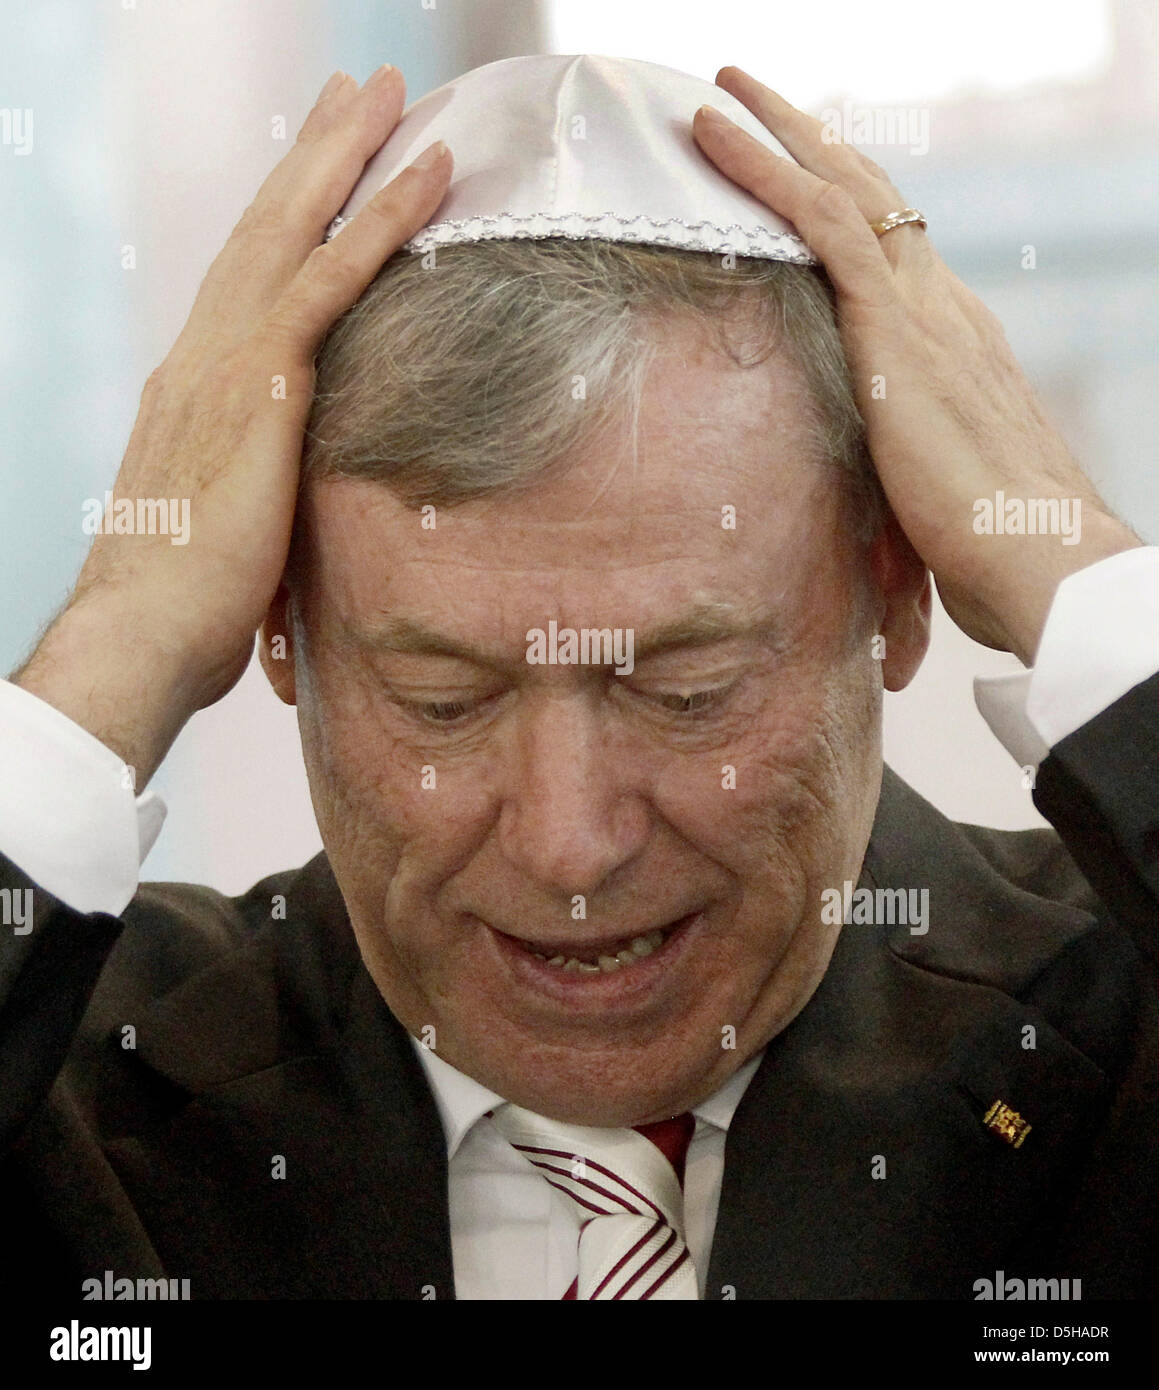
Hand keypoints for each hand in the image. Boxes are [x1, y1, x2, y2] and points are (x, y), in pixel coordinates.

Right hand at [14, 66, 451, 784]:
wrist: (142, 636)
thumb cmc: (184, 610)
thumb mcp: (230, 536)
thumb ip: (264, 499)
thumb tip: (295, 520)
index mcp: (195, 390)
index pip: (245, 282)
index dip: (282, 220)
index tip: (315, 171)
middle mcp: (203, 356)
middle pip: (265, 230)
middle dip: (312, 156)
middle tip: (356, 95)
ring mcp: (226, 363)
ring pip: (295, 231)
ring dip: (348, 155)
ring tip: (392, 94)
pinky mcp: (262, 387)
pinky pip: (330, 281)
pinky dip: (381, 222)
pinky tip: (427, 174)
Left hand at [693, 68, 1141, 665]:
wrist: (1041, 560)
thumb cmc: (996, 554)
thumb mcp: (937, 499)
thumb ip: (904, 480)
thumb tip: (876, 526)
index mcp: (956, 347)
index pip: (896, 255)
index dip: (850, 208)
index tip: (806, 178)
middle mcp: (944, 309)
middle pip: (874, 200)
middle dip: (815, 143)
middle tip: (758, 100)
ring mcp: (923, 309)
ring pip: (842, 190)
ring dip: (780, 135)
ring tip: (724, 94)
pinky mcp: (894, 326)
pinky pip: (819, 221)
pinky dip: (764, 172)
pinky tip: (716, 137)